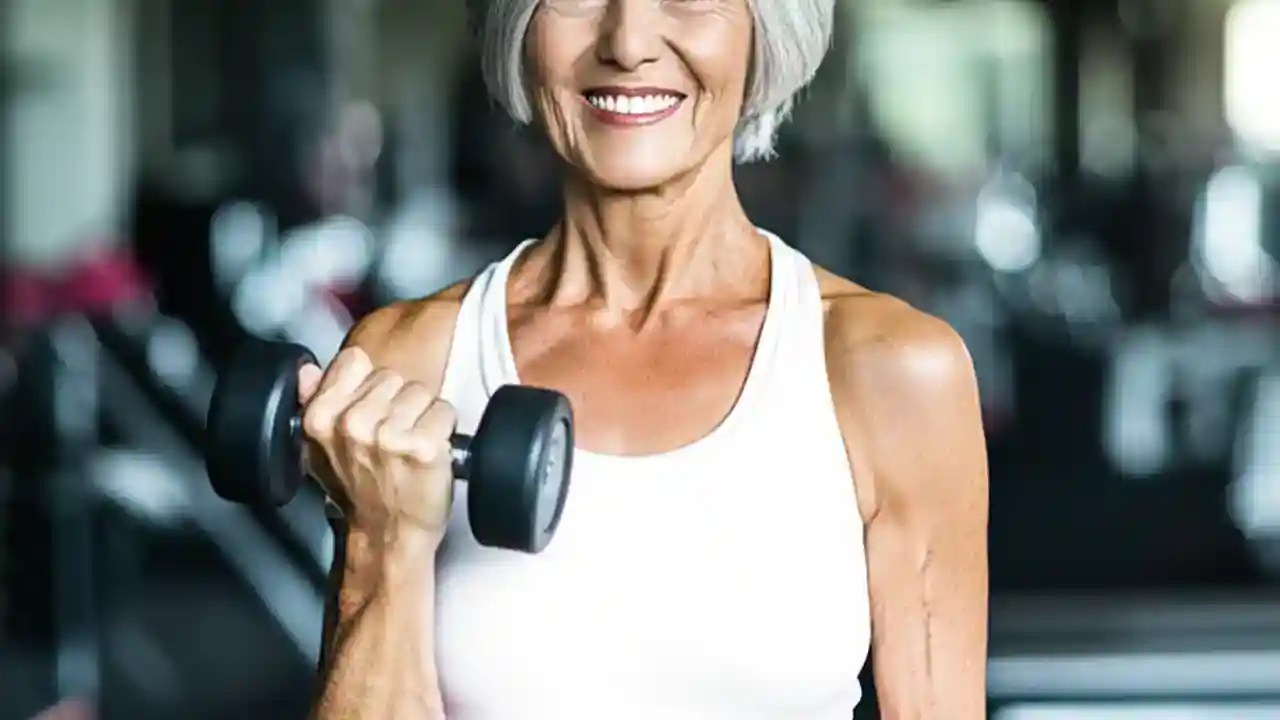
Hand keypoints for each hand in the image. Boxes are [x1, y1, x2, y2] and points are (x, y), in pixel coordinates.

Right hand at [297, 347, 455, 546]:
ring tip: (410, 447)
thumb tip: (308, 371)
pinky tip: (428, 454)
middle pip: (393, 377)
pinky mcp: (422, 446)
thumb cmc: (359, 490)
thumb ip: (313, 403)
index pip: (355, 360)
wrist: (387, 535)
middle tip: (393, 438)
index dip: (369, 384)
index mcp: (321, 417)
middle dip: (398, 403)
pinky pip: (444, 413)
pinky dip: (444, 432)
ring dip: (423, 417)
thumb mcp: (320, 448)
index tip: (372, 411)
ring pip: (422, 393)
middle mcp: (352, 423)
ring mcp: (388, 435)